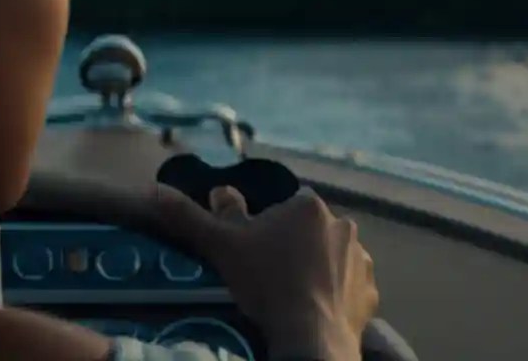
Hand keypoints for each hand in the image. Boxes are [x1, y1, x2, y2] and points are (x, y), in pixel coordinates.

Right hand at [156, 184, 378, 360]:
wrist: (308, 338)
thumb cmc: (265, 283)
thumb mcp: (220, 245)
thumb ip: (189, 215)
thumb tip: (157, 189)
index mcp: (309, 206)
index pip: (287, 206)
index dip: (269, 227)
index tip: (255, 252)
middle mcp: (344, 224)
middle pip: (311, 230)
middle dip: (295, 246)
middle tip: (270, 276)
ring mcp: (362, 260)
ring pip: (332, 257)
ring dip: (318, 269)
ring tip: (292, 296)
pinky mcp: (370, 293)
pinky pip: (349, 287)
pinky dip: (335, 295)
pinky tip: (314, 311)